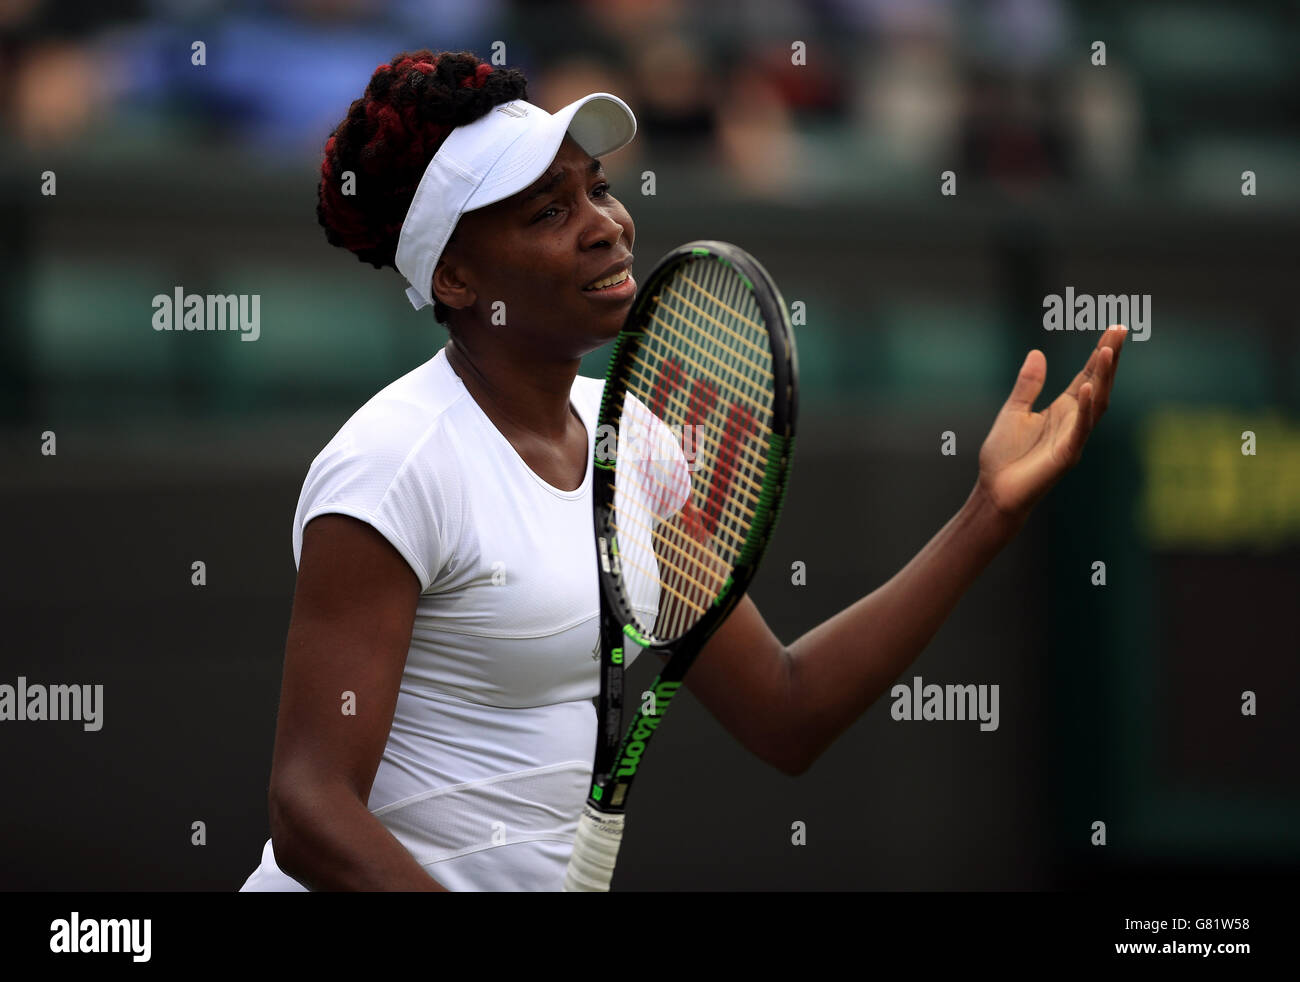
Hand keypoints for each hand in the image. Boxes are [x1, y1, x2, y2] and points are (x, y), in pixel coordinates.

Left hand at [977, 325, 1127, 521]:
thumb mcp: (1014, 411)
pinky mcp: (1067, 454)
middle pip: (1099, 383)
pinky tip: (1089, 387)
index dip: (1100, 353)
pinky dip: (1086, 408)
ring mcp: (1073, 437)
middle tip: (1121, 330)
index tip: (1114, 328)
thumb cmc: (1005, 455)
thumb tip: (1037, 352)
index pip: (1087, 375)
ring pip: (1096, 403)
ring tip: (1109, 349)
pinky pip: (1080, 428)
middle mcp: (1074, 420)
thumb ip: (1028, 384)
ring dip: (1103, 377)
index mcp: (1063, 409)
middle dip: (1110, 358)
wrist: (995, 490)